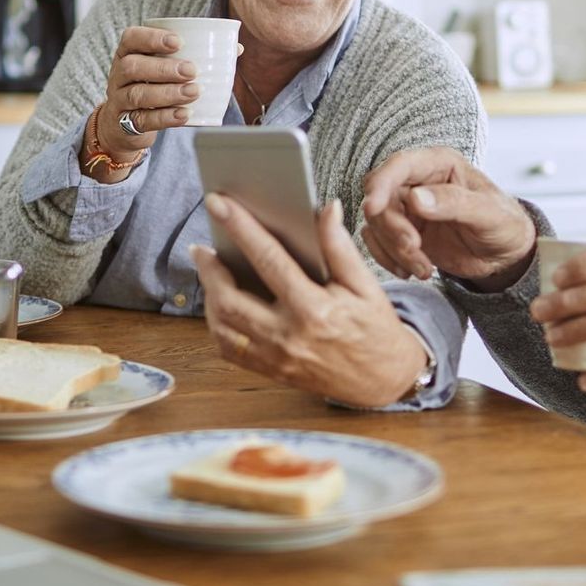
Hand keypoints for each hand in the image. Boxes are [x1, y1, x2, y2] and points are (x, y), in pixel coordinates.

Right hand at [83, 26, 199, 180]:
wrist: (124, 125)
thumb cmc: (153, 86)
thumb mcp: (165, 68)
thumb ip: (195, 56)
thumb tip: (236, 48)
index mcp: (129, 53)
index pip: (132, 38)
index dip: (152, 38)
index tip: (178, 41)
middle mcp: (118, 74)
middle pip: (133, 67)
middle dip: (164, 68)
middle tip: (192, 70)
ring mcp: (118, 99)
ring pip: (137, 94)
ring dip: (168, 93)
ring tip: (193, 92)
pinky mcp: (124, 123)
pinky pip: (142, 120)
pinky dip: (165, 117)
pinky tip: (184, 114)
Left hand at [192, 194, 427, 407]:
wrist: (384, 381)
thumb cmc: (376, 329)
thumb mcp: (366, 285)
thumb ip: (340, 246)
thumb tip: (325, 208)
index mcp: (314, 310)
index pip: (269, 260)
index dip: (241, 228)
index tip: (219, 204)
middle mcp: (289, 337)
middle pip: (230, 300)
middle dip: (209, 269)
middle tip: (201, 247)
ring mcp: (276, 358)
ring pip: (223, 327)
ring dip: (209, 297)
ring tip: (208, 272)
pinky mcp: (271, 371)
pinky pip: (230, 350)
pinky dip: (217, 325)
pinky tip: (219, 304)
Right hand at [362, 147, 536, 288]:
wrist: (505, 256)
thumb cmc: (504, 225)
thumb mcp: (488, 214)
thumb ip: (454, 203)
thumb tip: (415, 198)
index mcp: (439, 164)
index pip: (399, 166)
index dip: (381, 184)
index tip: (372, 208)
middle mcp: (417, 182)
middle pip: (382, 198)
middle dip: (392, 228)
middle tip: (415, 249)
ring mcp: (407, 208)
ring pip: (377, 224)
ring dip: (394, 250)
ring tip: (423, 268)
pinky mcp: (403, 231)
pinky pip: (378, 242)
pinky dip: (390, 260)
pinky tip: (413, 271)